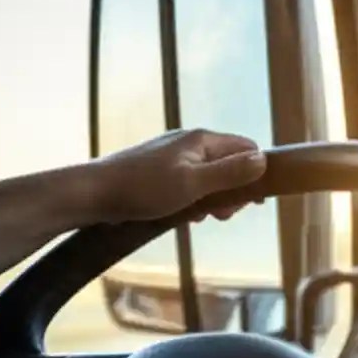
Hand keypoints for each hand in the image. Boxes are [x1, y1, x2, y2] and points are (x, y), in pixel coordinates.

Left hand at [82, 129, 265, 223]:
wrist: (93, 193)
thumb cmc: (144, 189)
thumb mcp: (193, 184)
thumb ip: (229, 173)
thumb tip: (263, 160)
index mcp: (201, 139)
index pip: (246, 147)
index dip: (257, 172)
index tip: (255, 202)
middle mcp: (189, 142)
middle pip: (228, 162)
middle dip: (233, 190)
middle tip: (223, 216)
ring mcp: (172, 155)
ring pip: (208, 175)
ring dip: (213, 198)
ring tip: (201, 218)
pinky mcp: (158, 170)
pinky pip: (188, 182)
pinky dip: (193, 199)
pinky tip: (184, 215)